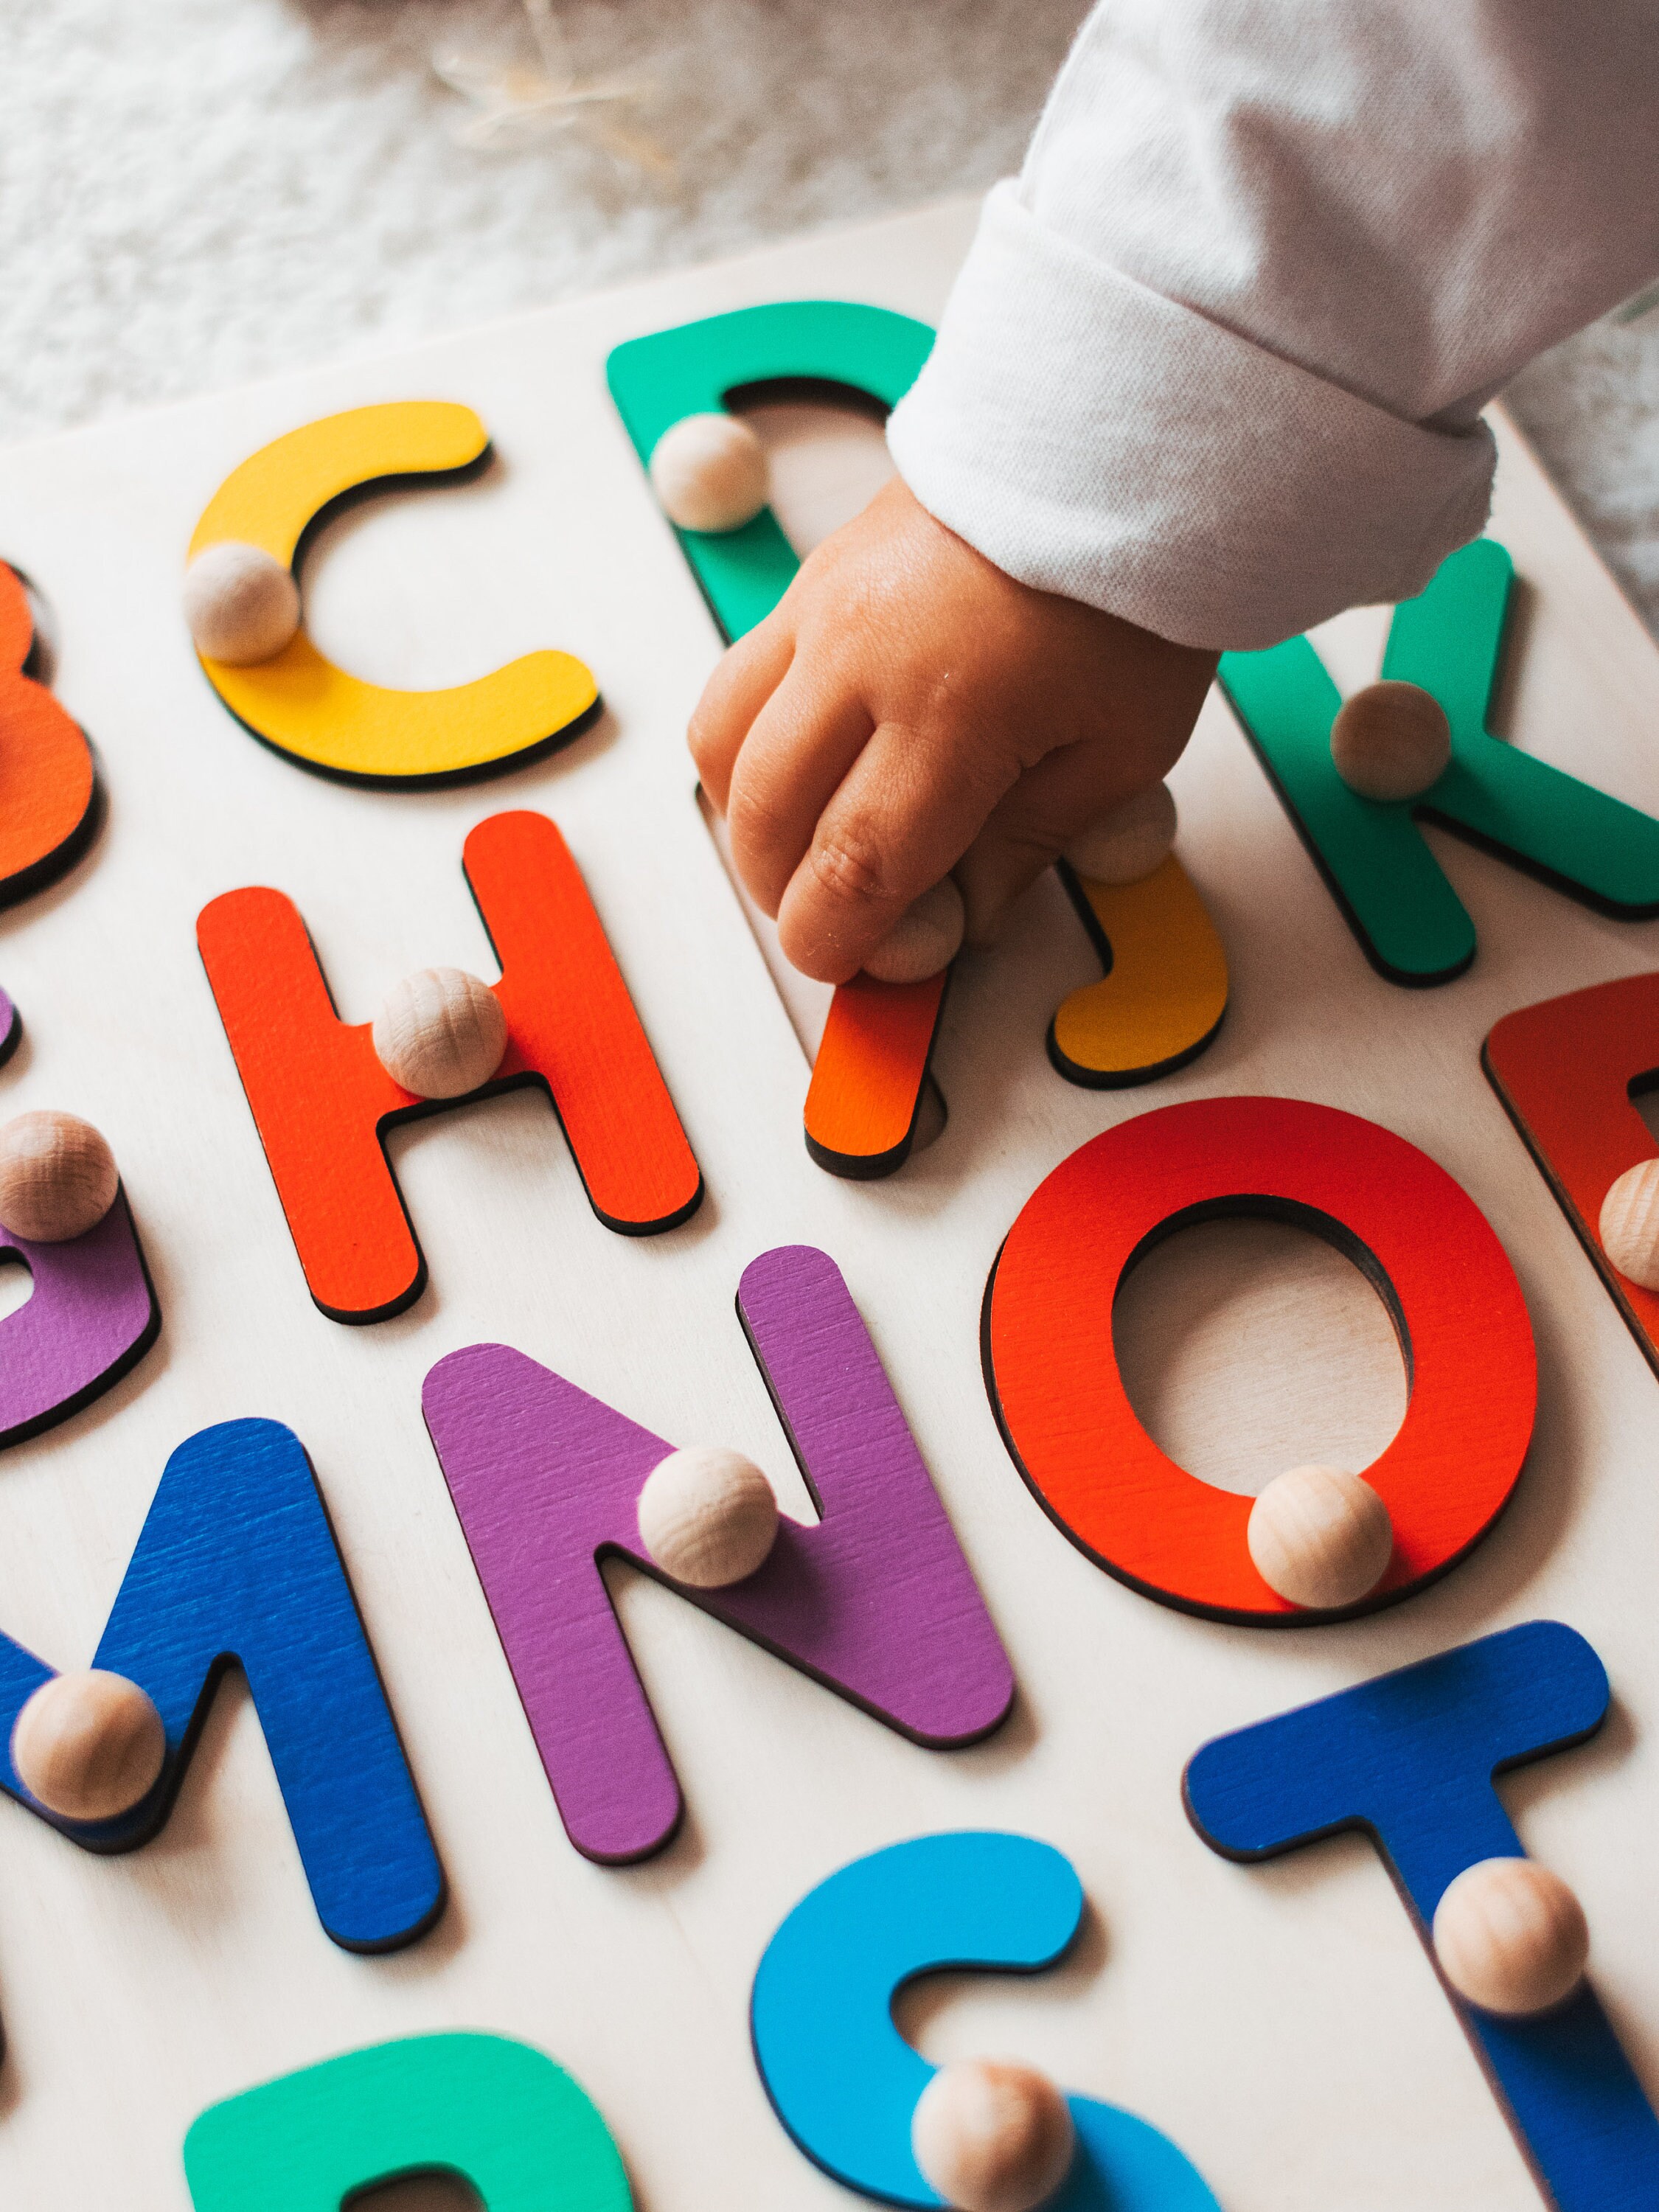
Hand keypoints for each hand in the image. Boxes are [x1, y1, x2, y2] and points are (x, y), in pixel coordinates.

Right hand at [689, 476, 1217, 984]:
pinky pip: (741, 678)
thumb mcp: (1122, 745)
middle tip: (838, 919)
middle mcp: (862, 658)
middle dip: (786, 892)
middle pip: (764, 815)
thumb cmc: (1135, 595)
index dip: (838, 939)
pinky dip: (753, 744)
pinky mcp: (812, 576)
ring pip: (721, 743)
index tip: (860, 964)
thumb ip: (1030, 842)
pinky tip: (810, 768)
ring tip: (806, 848)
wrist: (1120, 440)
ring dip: (748, 819)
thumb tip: (963, 917)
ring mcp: (821, 608)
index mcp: (952, 714)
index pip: (852, 867)